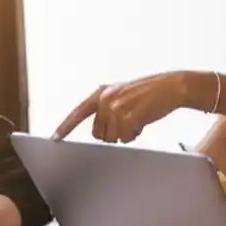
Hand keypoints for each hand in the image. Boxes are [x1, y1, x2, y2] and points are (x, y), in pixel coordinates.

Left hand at [53, 72, 194, 142]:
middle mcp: (105, 99)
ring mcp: (115, 108)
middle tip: (129, 120)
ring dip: (126, 134)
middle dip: (113, 133)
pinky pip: (126, 138)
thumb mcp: (123, 95)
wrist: (172, 86)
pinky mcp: (127, 117)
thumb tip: (99, 133)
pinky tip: (143, 121)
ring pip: (112, 138)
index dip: (65, 127)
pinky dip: (136, 134)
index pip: (78, 112)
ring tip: (138, 118)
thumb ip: (108, 108)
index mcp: (101, 93)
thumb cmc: (149, 93)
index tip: (54, 139)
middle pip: (98, 134)